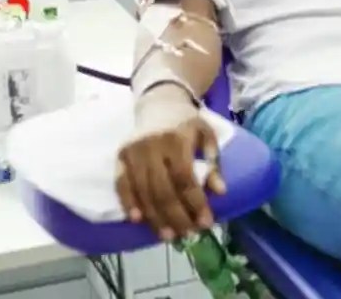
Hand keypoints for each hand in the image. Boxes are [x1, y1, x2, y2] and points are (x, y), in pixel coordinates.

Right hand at [115, 85, 225, 239]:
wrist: (159, 103)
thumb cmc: (187, 123)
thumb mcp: (207, 136)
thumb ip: (214, 162)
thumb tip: (220, 191)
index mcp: (176, 139)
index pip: (185, 179)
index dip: (195, 203)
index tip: (206, 223)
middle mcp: (151, 146)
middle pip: (163, 189)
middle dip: (176, 216)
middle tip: (187, 234)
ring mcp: (133, 152)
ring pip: (143, 191)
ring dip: (155, 217)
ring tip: (168, 236)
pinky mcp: (119, 156)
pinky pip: (121, 185)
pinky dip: (129, 203)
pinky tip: (138, 220)